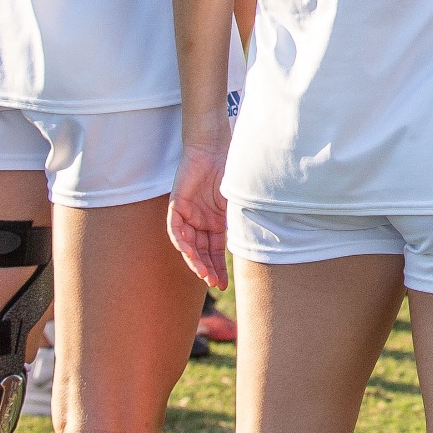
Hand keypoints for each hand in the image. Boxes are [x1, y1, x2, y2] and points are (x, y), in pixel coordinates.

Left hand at [167, 143, 230, 290]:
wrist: (216, 148)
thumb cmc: (231, 170)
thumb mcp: (239, 201)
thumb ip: (240, 219)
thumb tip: (257, 241)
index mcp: (215, 222)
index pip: (214, 251)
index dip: (218, 267)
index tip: (223, 284)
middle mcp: (200, 221)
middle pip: (201, 252)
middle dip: (207, 268)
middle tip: (213, 283)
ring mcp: (188, 214)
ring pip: (187, 244)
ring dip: (194, 260)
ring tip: (202, 273)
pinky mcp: (176, 205)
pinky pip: (175, 229)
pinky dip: (180, 241)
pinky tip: (187, 253)